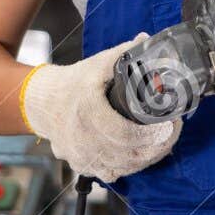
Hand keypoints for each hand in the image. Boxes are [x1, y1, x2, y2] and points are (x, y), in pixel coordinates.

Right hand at [21, 36, 181, 182]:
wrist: (42, 103)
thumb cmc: (72, 84)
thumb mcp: (97, 64)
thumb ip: (123, 53)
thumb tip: (146, 40)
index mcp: (88, 111)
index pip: (126, 134)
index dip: (153, 135)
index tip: (170, 126)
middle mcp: (83, 138)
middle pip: (129, 154)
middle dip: (158, 146)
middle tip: (172, 133)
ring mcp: (81, 155)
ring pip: (123, 168)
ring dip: (148, 158)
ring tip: (163, 143)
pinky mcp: (81, 166)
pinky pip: (112, 173)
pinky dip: (129, 167)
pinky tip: (141, 155)